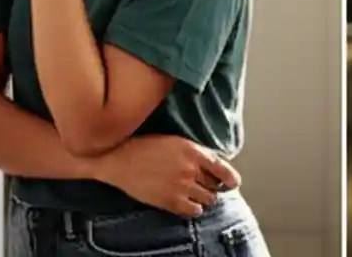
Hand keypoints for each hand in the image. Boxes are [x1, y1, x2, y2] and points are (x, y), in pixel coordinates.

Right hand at [93, 135, 239, 217]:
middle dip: (211, 186)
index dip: (231, 178)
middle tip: (202, 184)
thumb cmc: (144, 147)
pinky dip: (194, 208)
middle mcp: (191, 169)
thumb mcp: (174, 141)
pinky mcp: (171, 201)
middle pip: (215, 186)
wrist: (118, 159)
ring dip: (203, 197)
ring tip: (192, 193)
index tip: (233, 183)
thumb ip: (194, 153)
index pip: (223, 169)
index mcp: (193, 151)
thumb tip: (212, 164)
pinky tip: (186, 202)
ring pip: (208, 199)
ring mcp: (181, 187)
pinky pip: (194, 211)